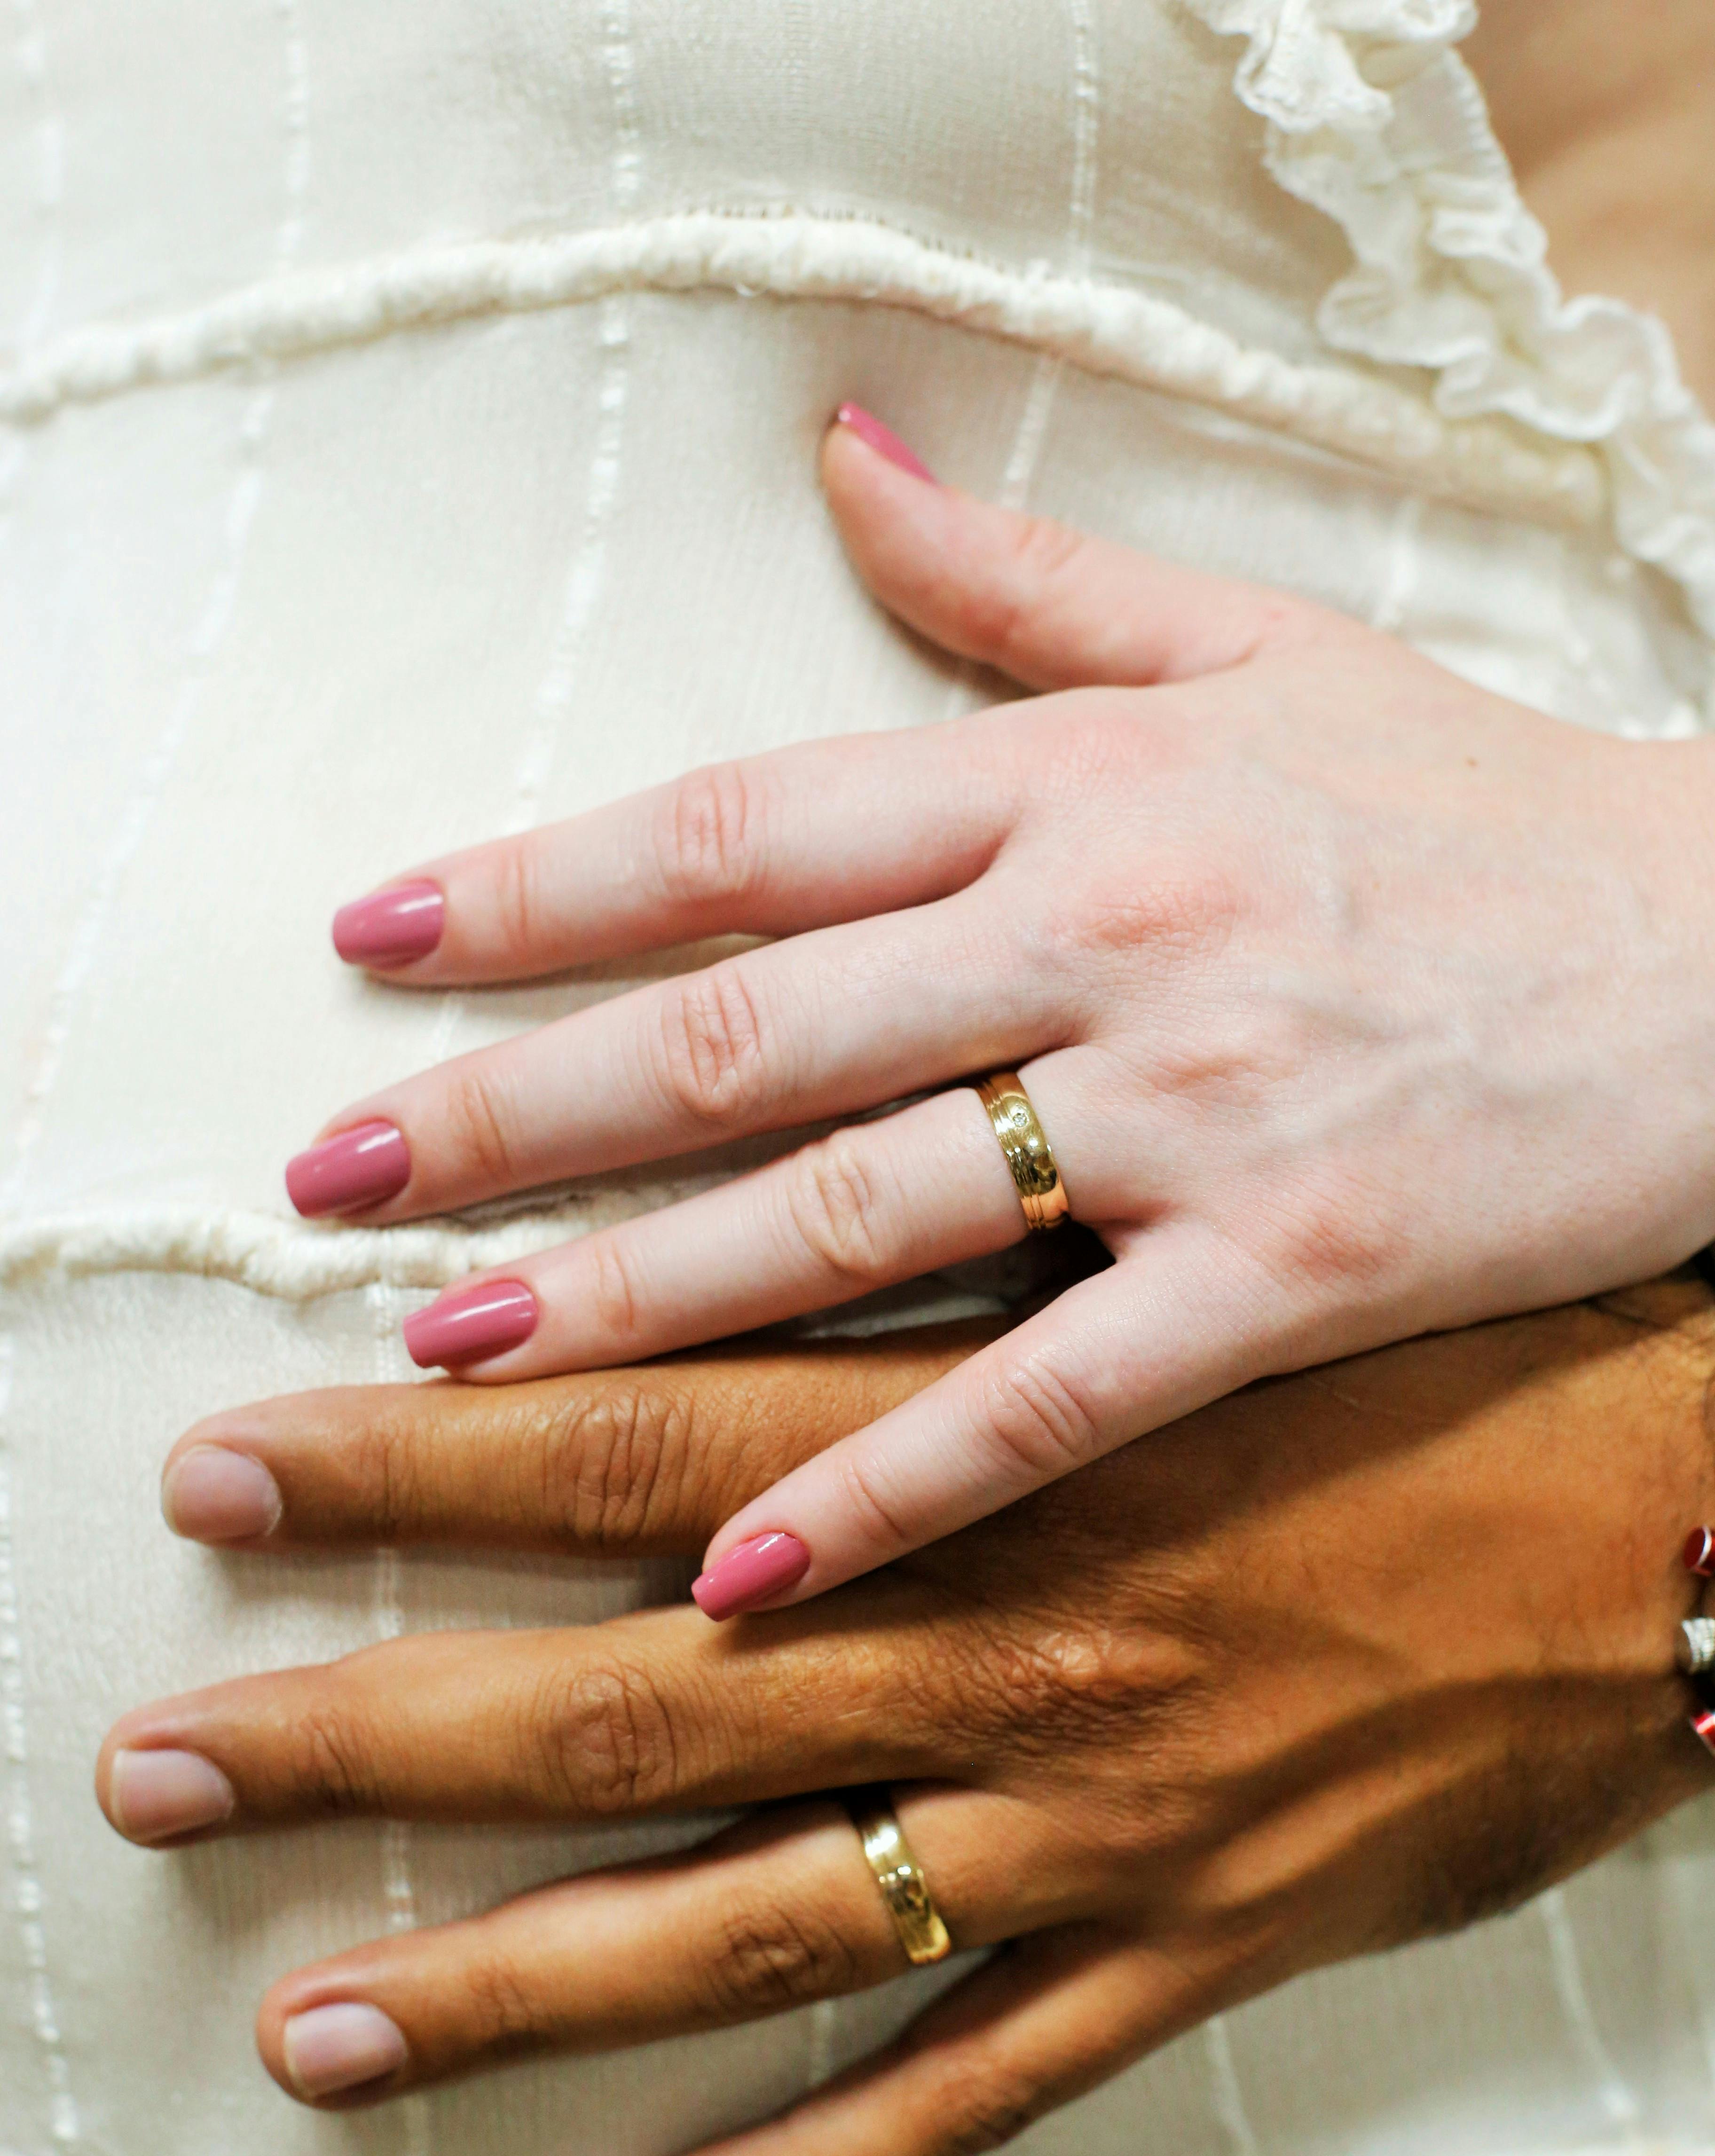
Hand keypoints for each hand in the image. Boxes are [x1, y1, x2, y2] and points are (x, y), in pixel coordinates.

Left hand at [98, 1285, 1714, 2155]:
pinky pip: (979, 2086)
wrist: (1690, 1478)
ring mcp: (1092, 1815)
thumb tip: (790, 1089)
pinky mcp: (1200, 1938)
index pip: (633, 1442)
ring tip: (312, 2033)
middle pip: (622, 1699)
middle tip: (159, 1747)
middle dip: (370, 1725)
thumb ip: (986, 1154)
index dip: (411, 1457)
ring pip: (747, 1927)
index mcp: (998, 1446)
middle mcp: (1001, 1640)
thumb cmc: (1450, 1304)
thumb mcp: (1213, 1203)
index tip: (228, 1464)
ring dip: (514, 1984)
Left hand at [282, 411, 1714, 1615]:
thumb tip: (839, 449)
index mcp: (1080, 785)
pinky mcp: (1286, 1277)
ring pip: (855, 1217)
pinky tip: (735, 1567)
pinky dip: (888, 1487)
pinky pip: (1047, 1398)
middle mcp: (1105, 939)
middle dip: (516, 1116)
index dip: (540, 891)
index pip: (745, 829)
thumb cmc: (1482, 809)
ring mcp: (1193, 1117)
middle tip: (334, 1191)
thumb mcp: (1259, 648)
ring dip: (635, 1297)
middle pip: (746, 1034)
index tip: (373, 948)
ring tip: (453, 1362)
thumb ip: (1023, 577)